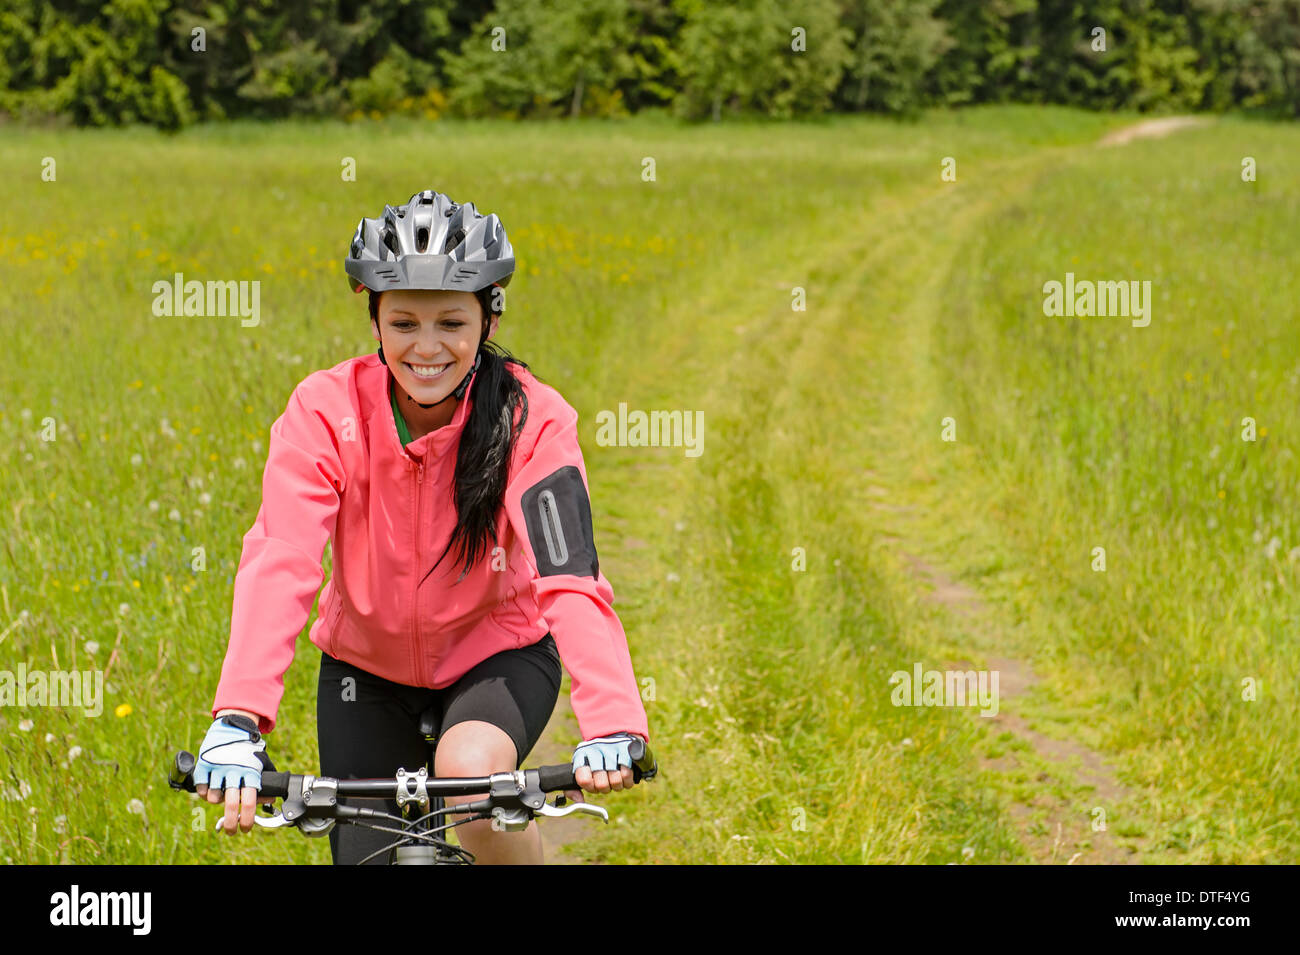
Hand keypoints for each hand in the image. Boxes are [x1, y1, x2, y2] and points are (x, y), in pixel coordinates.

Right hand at [193, 712, 275, 834]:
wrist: (233, 727)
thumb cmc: (247, 749)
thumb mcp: (259, 764)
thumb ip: (262, 782)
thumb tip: (270, 800)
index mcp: (250, 771)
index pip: (250, 800)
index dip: (248, 818)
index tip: (246, 828)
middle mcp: (234, 771)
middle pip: (232, 804)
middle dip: (231, 823)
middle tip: (232, 831)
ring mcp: (218, 768)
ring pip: (214, 798)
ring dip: (217, 801)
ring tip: (220, 795)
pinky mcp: (204, 765)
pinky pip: (201, 788)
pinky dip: (204, 792)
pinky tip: (210, 787)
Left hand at [571, 732, 640, 794]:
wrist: (614, 734)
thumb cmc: (596, 758)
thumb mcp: (581, 768)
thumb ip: (574, 787)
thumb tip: (579, 801)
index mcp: (582, 756)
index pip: (584, 779)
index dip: (591, 787)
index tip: (594, 784)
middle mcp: (596, 751)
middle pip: (601, 784)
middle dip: (605, 787)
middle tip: (606, 781)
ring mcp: (612, 750)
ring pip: (615, 781)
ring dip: (617, 785)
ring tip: (615, 778)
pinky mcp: (626, 751)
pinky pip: (627, 775)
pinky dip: (627, 781)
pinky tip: (624, 775)